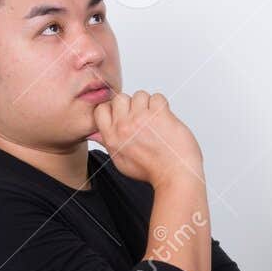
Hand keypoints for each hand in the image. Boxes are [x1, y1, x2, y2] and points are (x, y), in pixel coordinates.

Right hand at [89, 91, 203, 190]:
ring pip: (140, 95)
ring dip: (149, 105)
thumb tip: (96, 134)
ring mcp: (141, 119)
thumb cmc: (152, 170)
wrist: (175, 175)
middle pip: (120, 98)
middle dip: (132, 105)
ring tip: (155, 121)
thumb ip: (108, 144)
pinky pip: (157, 97)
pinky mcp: (159, 115)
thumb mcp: (121, 161)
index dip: (114, 109)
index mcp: (112, 137)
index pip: (102, 108)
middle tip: (142, 119)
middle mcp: (124, 126)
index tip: (124, 115)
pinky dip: (163, 106)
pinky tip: (164, 120)